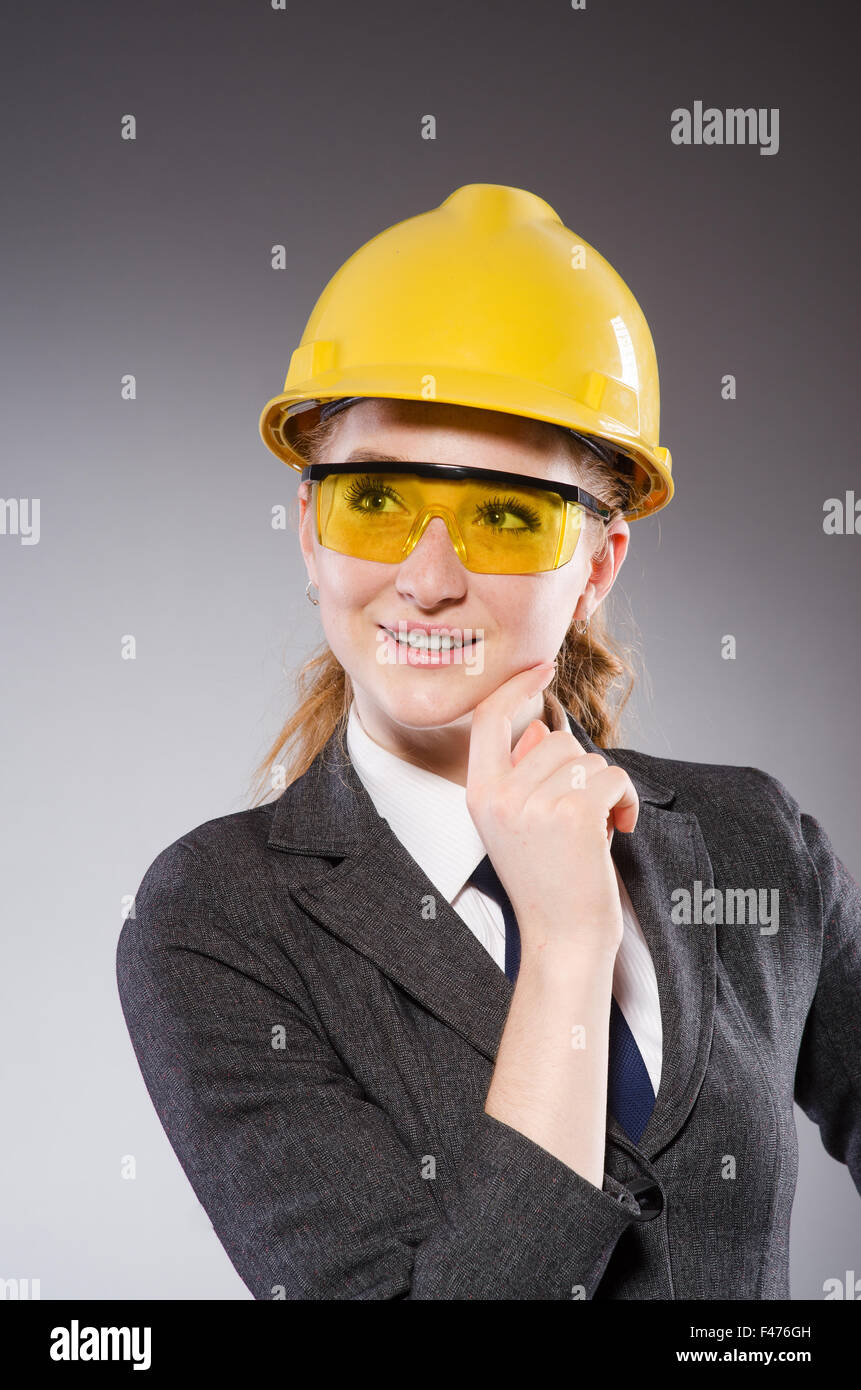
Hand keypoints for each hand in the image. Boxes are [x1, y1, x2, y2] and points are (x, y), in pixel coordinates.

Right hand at [465, 661, 638, 959]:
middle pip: (556, 739)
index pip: (487, 719)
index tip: (542, 667)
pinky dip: (626, 801)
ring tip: (596, 830)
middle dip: (581, 771)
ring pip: (587, 759)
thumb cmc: (548, 881)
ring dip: (604, 789)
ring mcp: (534, 804)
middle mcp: (499, 796)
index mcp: (478, 795)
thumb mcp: (519, 824)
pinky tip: (618, 831)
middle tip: (581, 816)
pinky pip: (613, 777)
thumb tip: (541, 730)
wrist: (564, 940)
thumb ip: (524, 774)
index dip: (516, 687)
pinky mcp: (574, 814)